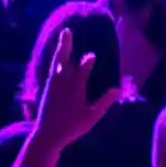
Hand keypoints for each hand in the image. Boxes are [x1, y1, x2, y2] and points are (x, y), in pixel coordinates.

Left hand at [33, 28, 119, 149]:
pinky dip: (56, 59)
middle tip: (67, 31)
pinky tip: (58, 57)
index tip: (91, 55)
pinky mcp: (48, 87)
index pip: (83, 69)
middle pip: (64, 58)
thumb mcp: (91, 117)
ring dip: (61, 48)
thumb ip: (104, 102)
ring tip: (64, 37)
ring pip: (57, 61)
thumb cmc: (72, 127)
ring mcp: (54, 83)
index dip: (88, 61)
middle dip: (66, 44)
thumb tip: (118, 89)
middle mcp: (63, 82)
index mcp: (75, 88)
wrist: (47, 135)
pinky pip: (53, 68)